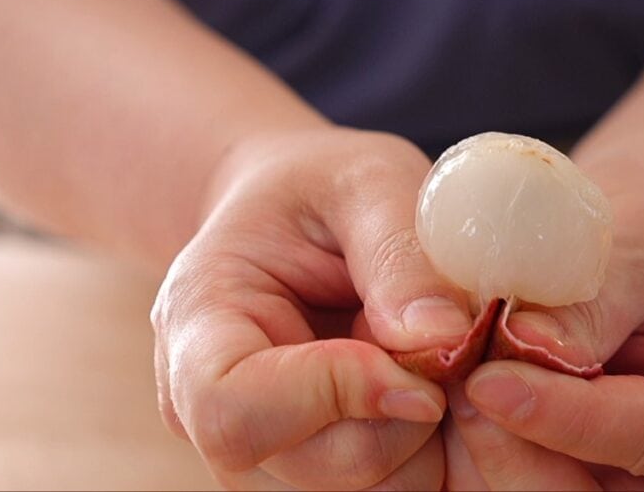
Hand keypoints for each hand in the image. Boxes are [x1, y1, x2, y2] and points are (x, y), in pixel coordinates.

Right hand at [150, 128, 475, 489]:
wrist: (301, 219)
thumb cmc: (322, 189)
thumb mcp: (364, 181)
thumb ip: (397, 249)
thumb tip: (446, 338)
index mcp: (198, 328)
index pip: (234, 411)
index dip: (335, 392)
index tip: (421, 346)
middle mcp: (219, 416)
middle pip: (322, 465)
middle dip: (408, 404)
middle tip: (445, 325)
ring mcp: (275, 454)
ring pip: (377, 486)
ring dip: (434, 425)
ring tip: (430, 342)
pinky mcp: (331, 466)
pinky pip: (406, 481)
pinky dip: (443, 440)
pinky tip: (435, 374)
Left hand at [443, 154, 643, 489]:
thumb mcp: (640, 249)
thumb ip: (588, 303)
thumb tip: (518, 344)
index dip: (564, 417)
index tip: (489, 381)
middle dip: (514, 447)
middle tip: (457, 376)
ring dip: (487, 449)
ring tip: (454, 374)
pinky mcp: (582, 484)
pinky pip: (514, 486)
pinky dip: (481, 447)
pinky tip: (460, 389)